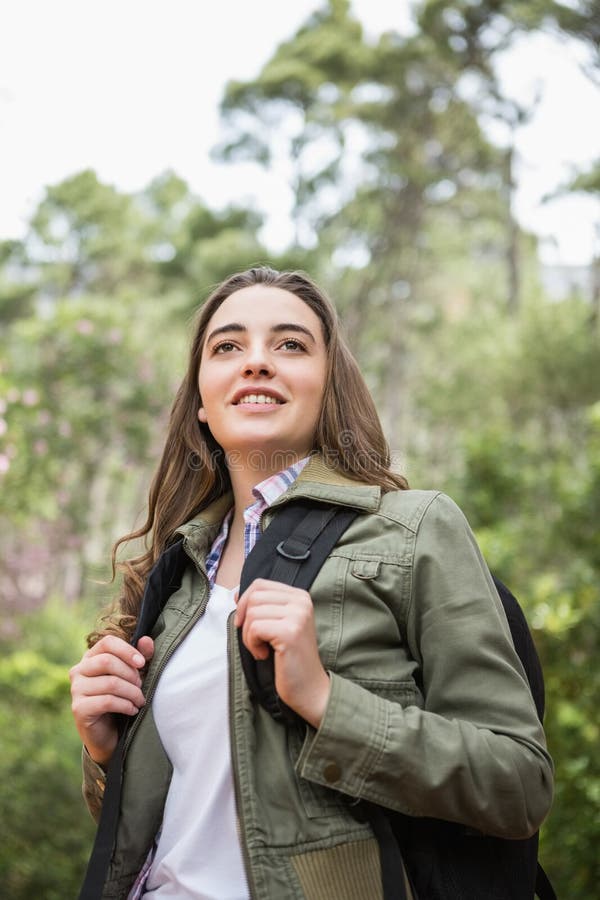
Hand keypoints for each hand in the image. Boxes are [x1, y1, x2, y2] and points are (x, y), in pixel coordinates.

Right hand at [69, 635, 153, 766]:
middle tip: (140, 686)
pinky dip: (125, 705)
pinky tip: (132, 710)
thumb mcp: (133, 675)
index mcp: (90, 658)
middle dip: (130, 674)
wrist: (108, 734)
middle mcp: (79, 670)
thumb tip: (146, 640)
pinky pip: (107, 701)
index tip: (142, 663)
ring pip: (111, 683)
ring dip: (132, 692)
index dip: (127, 650)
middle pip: (107, 661)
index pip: (107, 642)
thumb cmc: (121, 698)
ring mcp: (76, 689)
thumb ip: (140, 657)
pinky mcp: (79, 708)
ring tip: (139, 700)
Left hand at [235, 579, 330, 727]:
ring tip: (261, 649)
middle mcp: (301, 601)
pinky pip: (254, 628)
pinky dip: (251, 644)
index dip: (244, 602)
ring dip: (248, 635)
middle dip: (245, 621)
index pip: (259, 584)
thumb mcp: (276, 625)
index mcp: (299, 596)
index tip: (245, 624)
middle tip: (255, 641)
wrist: (309, 687)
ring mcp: (298, 615)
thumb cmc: (290, 658)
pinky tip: (264, 655)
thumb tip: (235, 593)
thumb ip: (261, 607)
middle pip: (254, 597)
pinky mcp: (290, 632)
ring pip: (252, 613)